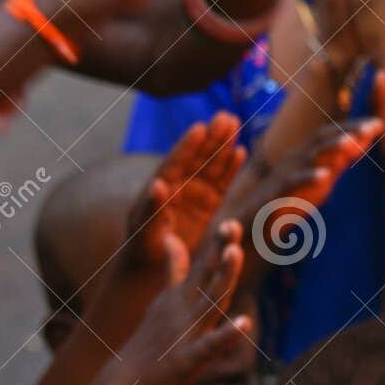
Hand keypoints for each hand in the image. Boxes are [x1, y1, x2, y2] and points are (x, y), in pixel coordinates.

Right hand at [117, 219, 250, 384]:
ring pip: (211, 302)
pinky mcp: (187, 359)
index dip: (217, 245)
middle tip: (232, 225)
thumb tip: (172, 238)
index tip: (232, 223)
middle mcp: (184, 310)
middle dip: (221, 251)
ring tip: (235, 253)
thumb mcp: (164, 301)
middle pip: (207, 277)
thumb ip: (174, 270)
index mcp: (180, 298)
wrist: (124, 382)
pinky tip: (246, 323)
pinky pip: (211, 345)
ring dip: (223, 278)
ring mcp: (186, 333)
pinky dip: (227, 334)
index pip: (202, 266)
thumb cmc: (149, 341)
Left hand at [125, 112, 245, 268]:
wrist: (153, 267)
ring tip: (235, 124)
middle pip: (197, 157)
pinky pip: (223, 182)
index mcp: (160, 187)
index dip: (187, 145)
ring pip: (211, 165)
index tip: (199, 127)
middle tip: (226, 117)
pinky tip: (241, 151)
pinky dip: (231, 167)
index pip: (175, 161)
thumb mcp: (145, 230)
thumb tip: (158, 183)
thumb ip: (152, 207)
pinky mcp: (208, 205)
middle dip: (211, 137)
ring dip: (223, 145)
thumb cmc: (143, 248)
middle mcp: (179, 185)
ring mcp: (195, 194)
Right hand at [227, 118, 383, 233]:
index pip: (332, 134)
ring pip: (309, 155)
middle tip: (374, 125)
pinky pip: (292, 183)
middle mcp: (295, 158)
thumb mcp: (319, 180)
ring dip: (331, 147)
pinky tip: (325, 176)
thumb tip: (362, 143)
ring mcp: (285, 173)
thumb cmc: (287, 201)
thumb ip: (338, 162)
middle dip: (349, 130)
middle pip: (323, 138)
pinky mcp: (274, 193)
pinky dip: (308, 177)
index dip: (354, 127)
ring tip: (352, 143)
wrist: (253, 227)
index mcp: (306, 155)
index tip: (379, 122)